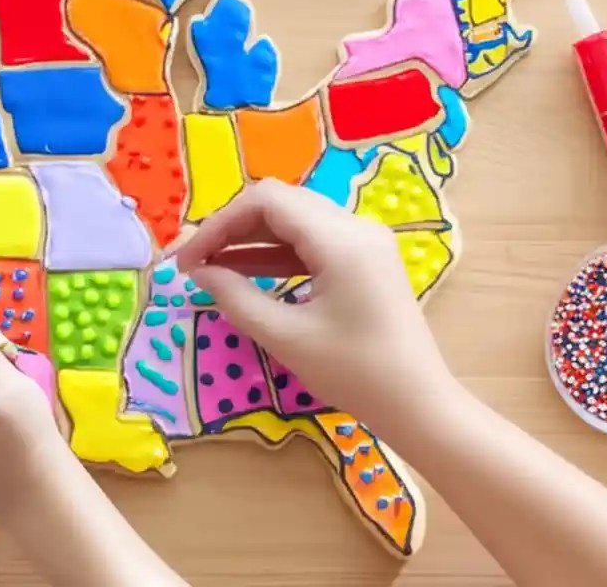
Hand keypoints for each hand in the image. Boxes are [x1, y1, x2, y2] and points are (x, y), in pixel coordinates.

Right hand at [170, 179, 456, 428]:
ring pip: (292, 220)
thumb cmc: (354, 373)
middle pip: (278, 204)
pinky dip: (274, 253)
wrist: (418, 403)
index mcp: (341, 240)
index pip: (266, 201)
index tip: (188, 262)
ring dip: (249, 240)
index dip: (218, 224)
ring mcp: (363, 241)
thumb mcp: (285, 337)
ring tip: (210, 269)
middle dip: (230, 228)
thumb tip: (199, 273)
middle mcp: (355, 227)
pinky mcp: (364, 259)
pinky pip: (310, 241)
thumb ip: (236, 297)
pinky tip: (243, 272)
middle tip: (193, 263)